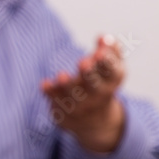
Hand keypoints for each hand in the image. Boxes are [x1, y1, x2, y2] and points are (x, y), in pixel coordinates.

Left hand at [41, 35, 126, 153]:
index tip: (100, 51)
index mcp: (112, 82)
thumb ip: (111, 50)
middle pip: (95, 86)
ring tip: (62, 75)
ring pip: (74, 96)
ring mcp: (81, 105)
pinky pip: (56, 102)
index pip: (112, 72)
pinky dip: (50, 93)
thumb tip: (103, 37)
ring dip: (68, 86)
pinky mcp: (64, 110)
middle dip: (89, 74)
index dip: (107, 62)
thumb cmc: (102, 84)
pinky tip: (45, 84)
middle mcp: (98, 95)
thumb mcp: (112, 69)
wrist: (94, 121)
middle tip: (83, 62)